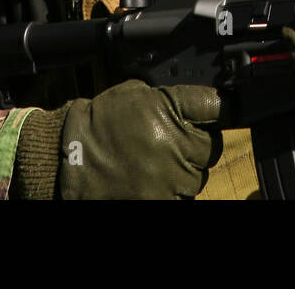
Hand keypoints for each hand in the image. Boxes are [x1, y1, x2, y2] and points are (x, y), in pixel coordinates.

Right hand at [16, 80, 222, 198]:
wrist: (70, 155)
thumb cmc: (102, 122)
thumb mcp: (138, 93)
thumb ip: (173, 98)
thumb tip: (204, 101)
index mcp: (171, 112)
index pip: (215, 107)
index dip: (219, 108)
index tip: (224, 108)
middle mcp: (177, 146)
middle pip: (210, 147)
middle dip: (195, 143)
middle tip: (169, 140)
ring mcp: (172, 179)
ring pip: (198, 175)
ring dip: (184, 168)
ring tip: (154, 161)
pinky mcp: (162, 201)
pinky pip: (182, 195)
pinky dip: (172, 188)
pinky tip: (152, 177)